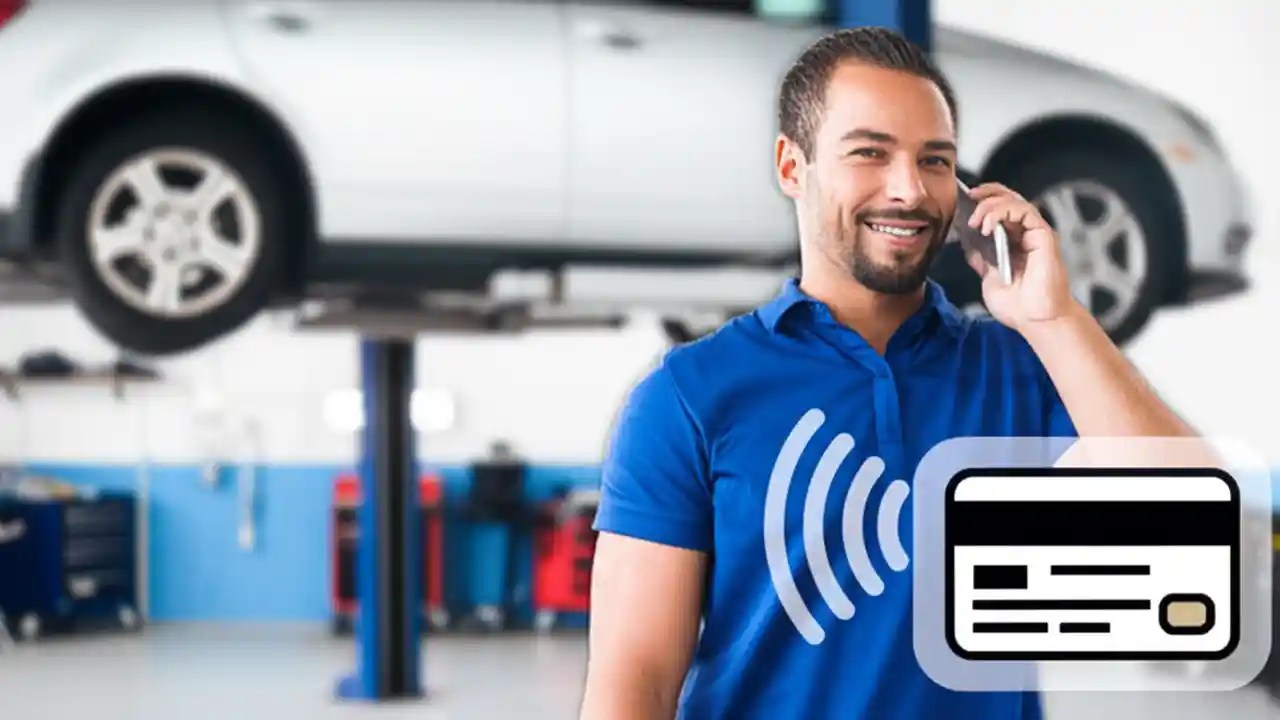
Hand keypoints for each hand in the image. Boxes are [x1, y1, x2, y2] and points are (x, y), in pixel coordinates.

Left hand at [962, 182, 1081, 331]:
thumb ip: (980, 258)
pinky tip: (988, 225)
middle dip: (987, 193)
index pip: (1000, 208)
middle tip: (969, 198)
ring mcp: (1035, 233)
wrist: (1035, 321)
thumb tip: (965, 241)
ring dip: (991, 205)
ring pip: (1015, 202)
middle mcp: (1026, 233)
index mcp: (1014, 240)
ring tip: (977, 221)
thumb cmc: (1018, 305)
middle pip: (1009, 198)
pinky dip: (1004, 212)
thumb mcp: (988, 277)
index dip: (983, 200)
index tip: (962, 201)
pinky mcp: (1044, 236)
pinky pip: (1025, 212)